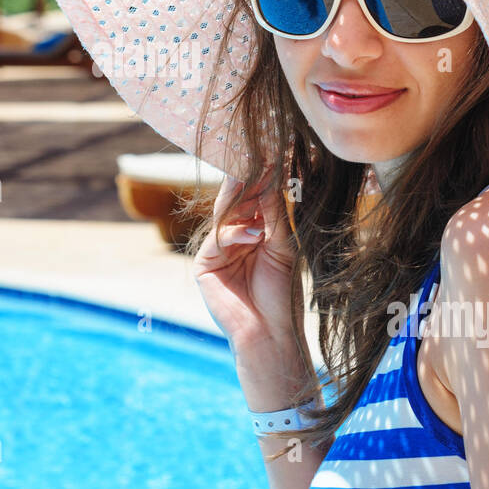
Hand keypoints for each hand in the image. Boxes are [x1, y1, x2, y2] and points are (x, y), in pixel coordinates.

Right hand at [192, 165, 299, 349]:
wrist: (270, 331)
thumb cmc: (280, 294)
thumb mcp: (282, 247)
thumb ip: (273, 216)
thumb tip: (272, 179)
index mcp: (253, 234)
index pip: (253, 201)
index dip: (261, 181)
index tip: (273, 157)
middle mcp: (233, 239)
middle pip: (236, 204)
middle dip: (247, 183)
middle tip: (255, 158)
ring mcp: (217, 251)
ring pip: (224, 216)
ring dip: (240, 199)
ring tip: (253, 181)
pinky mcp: (205, 264)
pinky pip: (218, 239)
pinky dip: (236, 234)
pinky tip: (254, 235)